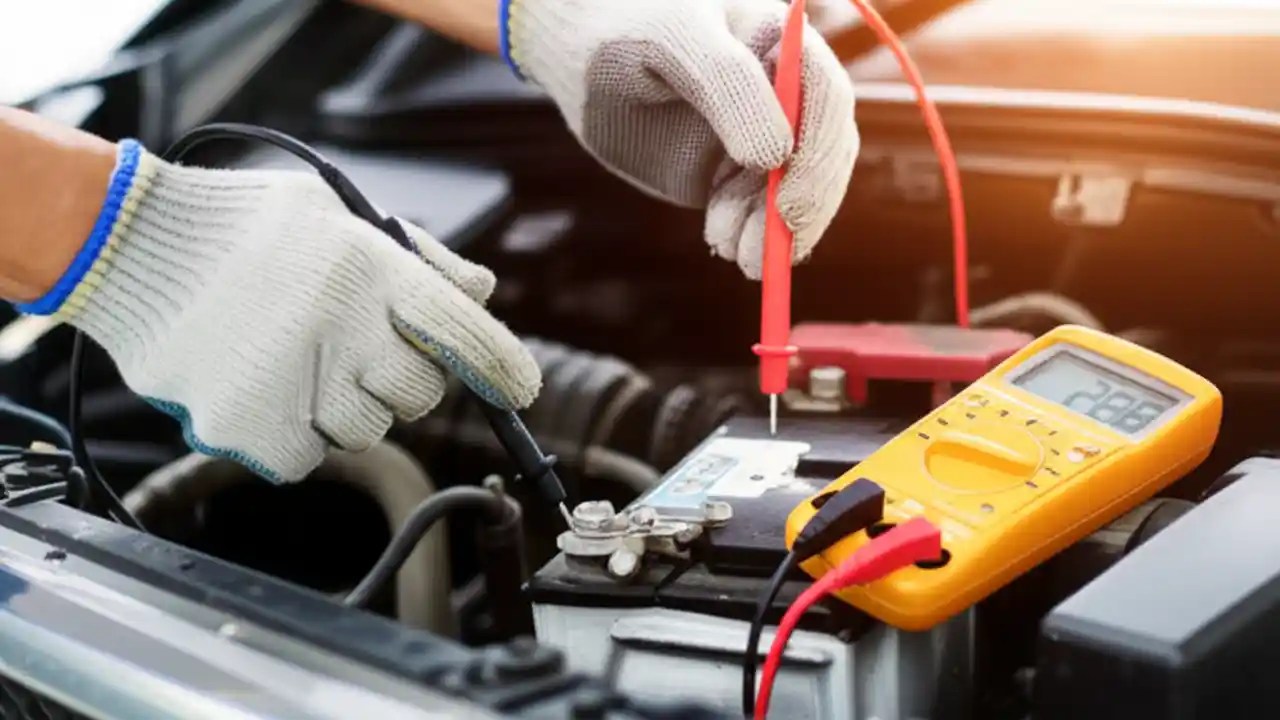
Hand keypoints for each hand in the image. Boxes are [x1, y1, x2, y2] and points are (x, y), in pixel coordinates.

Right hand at [38, 141, 539, 481]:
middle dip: (402, 381)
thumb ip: (418, 257)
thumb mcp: (338, 212)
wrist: (131, 244)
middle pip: (420, 396)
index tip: (520, 389)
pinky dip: (296, 437)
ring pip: (365, 431)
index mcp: (369, 268)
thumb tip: (480, 294)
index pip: (462, 331)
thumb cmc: (242, 225)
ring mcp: (293, 379)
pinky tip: (268, 390)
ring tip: (297, 361)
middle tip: (356, 351)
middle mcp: (340, 325)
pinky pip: (308, 458)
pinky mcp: (248, 425)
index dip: (501, 366)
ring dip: (345, 408)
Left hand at [505, 0, 857, 277]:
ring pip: (790, 193)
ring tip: (731, 254)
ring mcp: (760, 136)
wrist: (580, 57)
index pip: (827, 102)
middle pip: (820, 156)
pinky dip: (746, 233)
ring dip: (771, 232)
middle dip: (800, 209)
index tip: (788, 207)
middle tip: (767, 253)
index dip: (817, 157)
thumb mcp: (678, 41)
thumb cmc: (629, 27)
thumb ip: (730, 88)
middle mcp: (784, 94)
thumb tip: (776, 157)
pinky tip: (718, 241)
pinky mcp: (732, 172)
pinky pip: (755, 211)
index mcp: (786, 46)